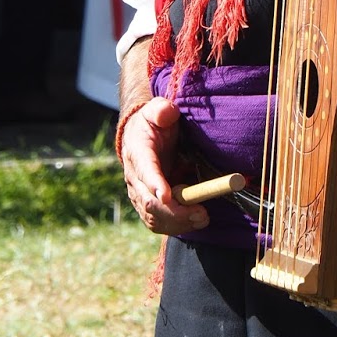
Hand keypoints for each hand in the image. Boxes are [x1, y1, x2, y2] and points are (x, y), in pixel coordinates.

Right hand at [120, 96, 208, 235]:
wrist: (139, 135)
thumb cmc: (153, 122)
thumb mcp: (157, 109)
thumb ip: (161, 110)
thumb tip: (167, 113)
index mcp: (137, 152)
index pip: (144, 170)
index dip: (154, 184)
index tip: (167, 195)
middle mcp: (134, 177)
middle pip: (149, 201)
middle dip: (175, 211)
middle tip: (201, 212)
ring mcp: (138, 193)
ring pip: (153, 216)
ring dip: (178, 222)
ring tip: (202, 218)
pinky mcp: (146, 204)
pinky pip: (157, 222)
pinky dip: (175, 226)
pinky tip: (194, 222)